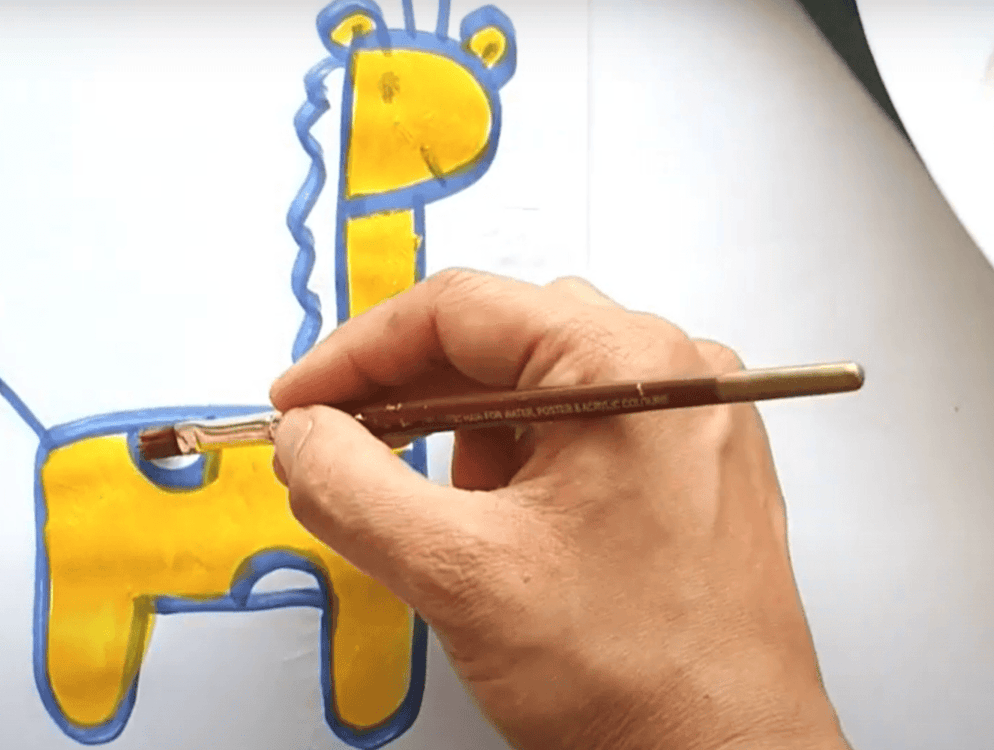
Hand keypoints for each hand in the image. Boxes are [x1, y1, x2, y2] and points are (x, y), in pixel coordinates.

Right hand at [270, 270, 848, 749]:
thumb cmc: (634, 676)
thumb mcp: (459, 574)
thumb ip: (353, 488)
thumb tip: (304, 436)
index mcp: (630, 365)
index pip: (461, 308)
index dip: (358, 352)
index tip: (300, 401)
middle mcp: (676, 372)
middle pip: (501, 339)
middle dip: (410, 397)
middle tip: (343, 448)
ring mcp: (691, 419)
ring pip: (539, 387)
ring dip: (468, 437)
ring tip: (456, 523)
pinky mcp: (692, 467)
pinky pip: (584, 430)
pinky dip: (521, 464)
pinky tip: (511, 532)